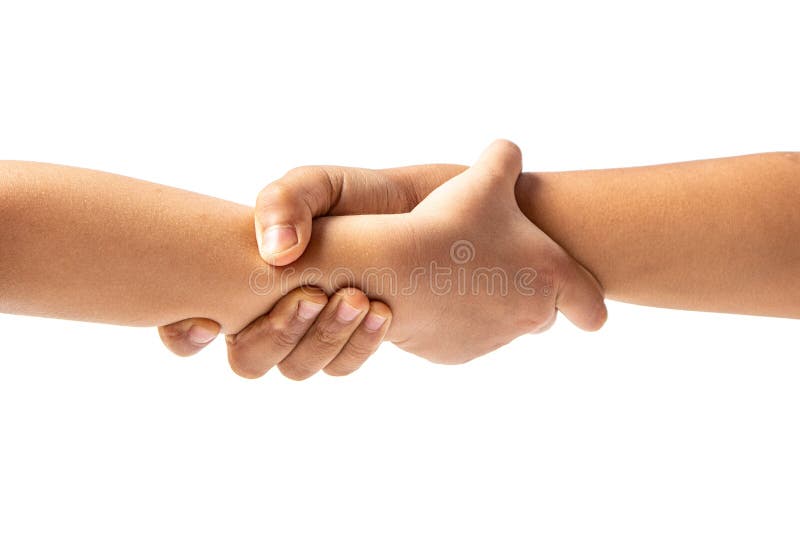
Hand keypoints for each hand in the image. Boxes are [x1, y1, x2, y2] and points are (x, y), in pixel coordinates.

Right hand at [158, 164, 461, 377]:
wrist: (420, 214)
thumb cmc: (357, 198)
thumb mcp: (320, 186)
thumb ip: (285, 202)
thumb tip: (275, 253)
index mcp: (241, 279)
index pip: (191, 321)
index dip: (184, 332)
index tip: (207, 320)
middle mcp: (268, 314)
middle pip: (248, 358)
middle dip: (276, 333)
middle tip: (311, 295)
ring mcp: (309, 335)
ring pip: (296, 368)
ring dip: (323, 338)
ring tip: (358, 297)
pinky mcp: (347, 345)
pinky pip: (341, 366)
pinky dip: (359, 344)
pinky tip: (382, 310)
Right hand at [360, 139, 606, 362]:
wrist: (395, 268)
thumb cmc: (448, 222)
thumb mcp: (486, 175)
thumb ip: (507, 158)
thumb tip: (508, 153)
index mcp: (550, 279)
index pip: (592, 310)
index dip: (588, 306)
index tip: (584, 308)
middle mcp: (528, 318)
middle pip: (540, 315)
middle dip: (524, 294)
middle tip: (496, 264)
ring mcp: (492, 341)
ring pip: (498, 326)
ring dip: (485, 304)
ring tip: (454, 270)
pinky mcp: (455, 355)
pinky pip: (460, 337)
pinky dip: (451, 319)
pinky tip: (430, 291)